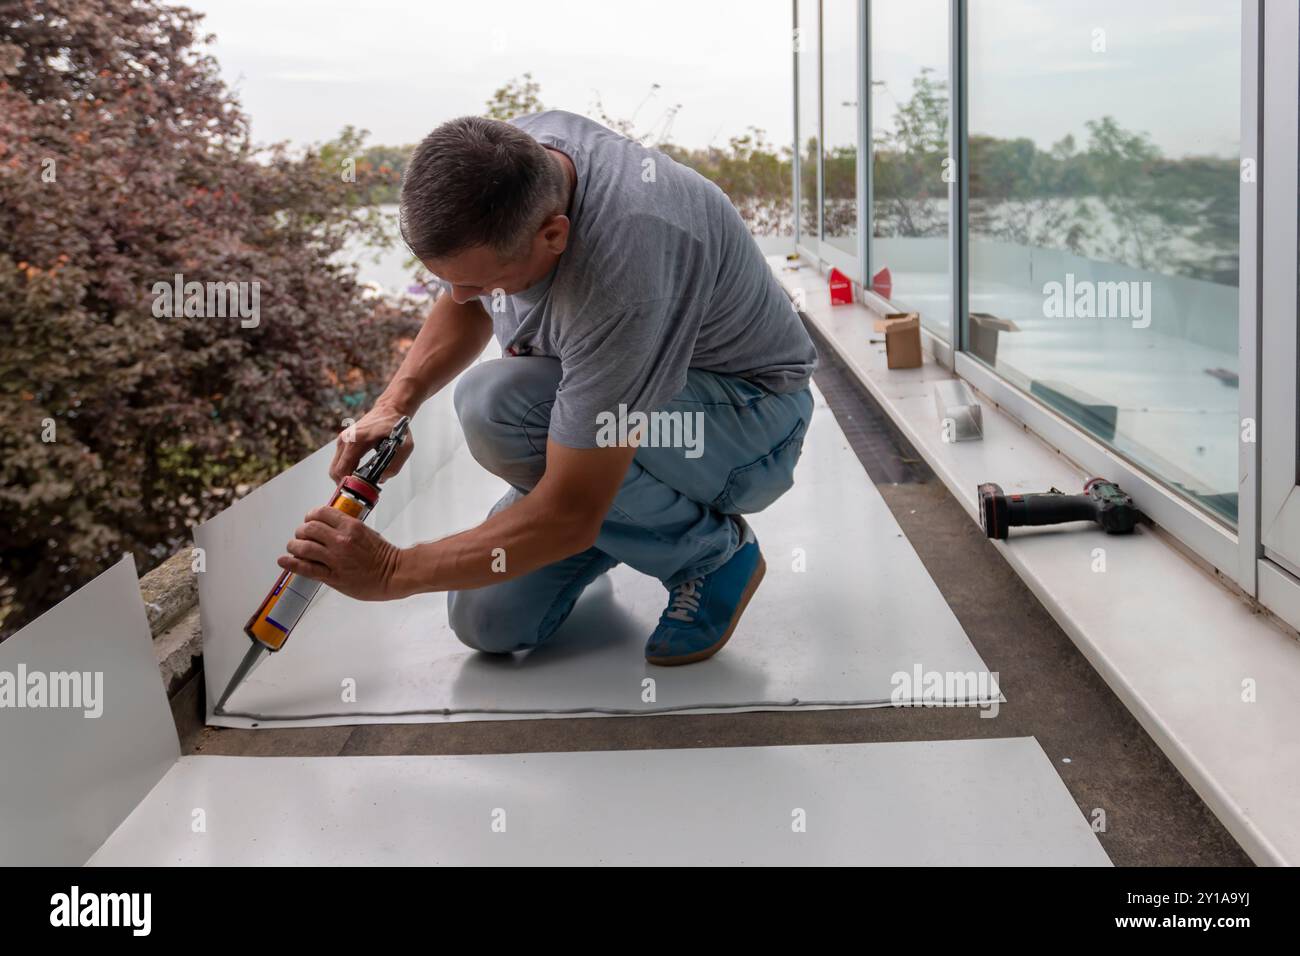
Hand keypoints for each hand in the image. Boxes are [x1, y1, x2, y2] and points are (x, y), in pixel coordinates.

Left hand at [277, 507, 403, 600]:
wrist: (395, 574)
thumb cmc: (384, 554)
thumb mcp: (367, 531)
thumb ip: (347, 528)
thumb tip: (329, 526)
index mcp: (351, 526)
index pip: (321, 513)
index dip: (310, 516)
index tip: (309, 520)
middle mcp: (341, 540)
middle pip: (308, 528)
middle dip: (301, 531)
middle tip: (301, 536)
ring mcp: (336, 559)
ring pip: (303, 547)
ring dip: (294, 546)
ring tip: (294, 548)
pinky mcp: (333, 576)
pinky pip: (307, 568)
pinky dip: (292, 563)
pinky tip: (284, 561)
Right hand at [330, 401, 414, 484]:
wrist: (389, 410)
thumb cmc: (396, 425)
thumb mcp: (405, 447)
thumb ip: (395, 466)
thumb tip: (380, 479)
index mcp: (358, 440)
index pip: (343, 469)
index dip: (349, 484)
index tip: (358, 491)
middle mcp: (346, 440)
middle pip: (335, 471)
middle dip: (345, 484)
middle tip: (359, 490)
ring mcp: (343, 440)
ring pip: (335, 467)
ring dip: (344, 477)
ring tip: (359, 484)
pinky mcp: (343, 441)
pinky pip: (338, 461)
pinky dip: (345, 470)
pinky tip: (357, 474)